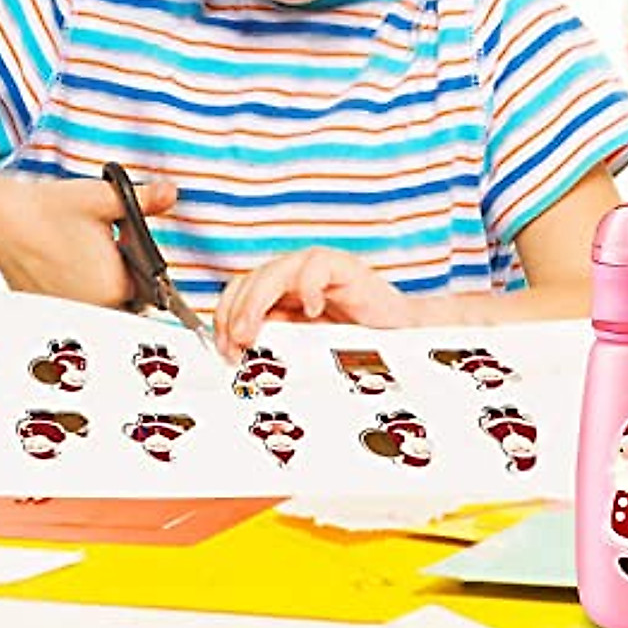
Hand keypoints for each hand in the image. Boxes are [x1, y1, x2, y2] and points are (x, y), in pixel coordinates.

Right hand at [0, 173, 178, 307]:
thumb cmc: (48, 210)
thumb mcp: (104, 198)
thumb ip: (144, 200)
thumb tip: (170, 194)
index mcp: (114, 287)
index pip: (151, 292)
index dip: (147, 272)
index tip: (133, 256)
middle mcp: (93, 308)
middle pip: (128, 305)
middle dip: (127, 283)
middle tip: (108, 254)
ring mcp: (68, 313)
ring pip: (101, 309)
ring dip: (102, 291)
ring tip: (85, 261)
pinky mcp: (47, 311)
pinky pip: (75, 309)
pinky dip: (77, 294)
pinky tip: (65, 269)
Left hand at [214, 247, 415, 359]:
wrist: (404, 338)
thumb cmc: (357, 348)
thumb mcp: (305, 353)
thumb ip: (277, 349)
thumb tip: (240, 361)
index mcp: (279, 298)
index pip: (237, 295)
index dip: (222, 318)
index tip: (224, 351)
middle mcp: (293, 279)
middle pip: (248, 281)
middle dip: (233, 311)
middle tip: (235, 342)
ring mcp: (317, 270)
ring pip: (274, 271)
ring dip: (256, 301)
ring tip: (253, 330)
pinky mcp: (343, 268)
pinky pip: (316, 266)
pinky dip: (308, 286)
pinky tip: (313, 310)